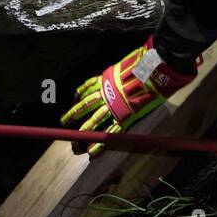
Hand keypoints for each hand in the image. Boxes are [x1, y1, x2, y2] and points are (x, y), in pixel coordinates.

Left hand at [61, 36, 196, 155]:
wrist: (152, 72)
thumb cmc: (143, 64)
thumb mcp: (126, 64)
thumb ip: (119, 72)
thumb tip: (120, 71)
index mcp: (106, 80)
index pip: (87, 88)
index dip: (79, 96)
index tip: (74, 101)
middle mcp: (107, 93)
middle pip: (86, 105)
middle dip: (74, 114)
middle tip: (64, 122)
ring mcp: (114, 106)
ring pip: (95, 120)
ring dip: (84, 132)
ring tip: (75, 143)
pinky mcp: (124, 117)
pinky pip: (109, 133)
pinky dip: (100, 144)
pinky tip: (92, 152)